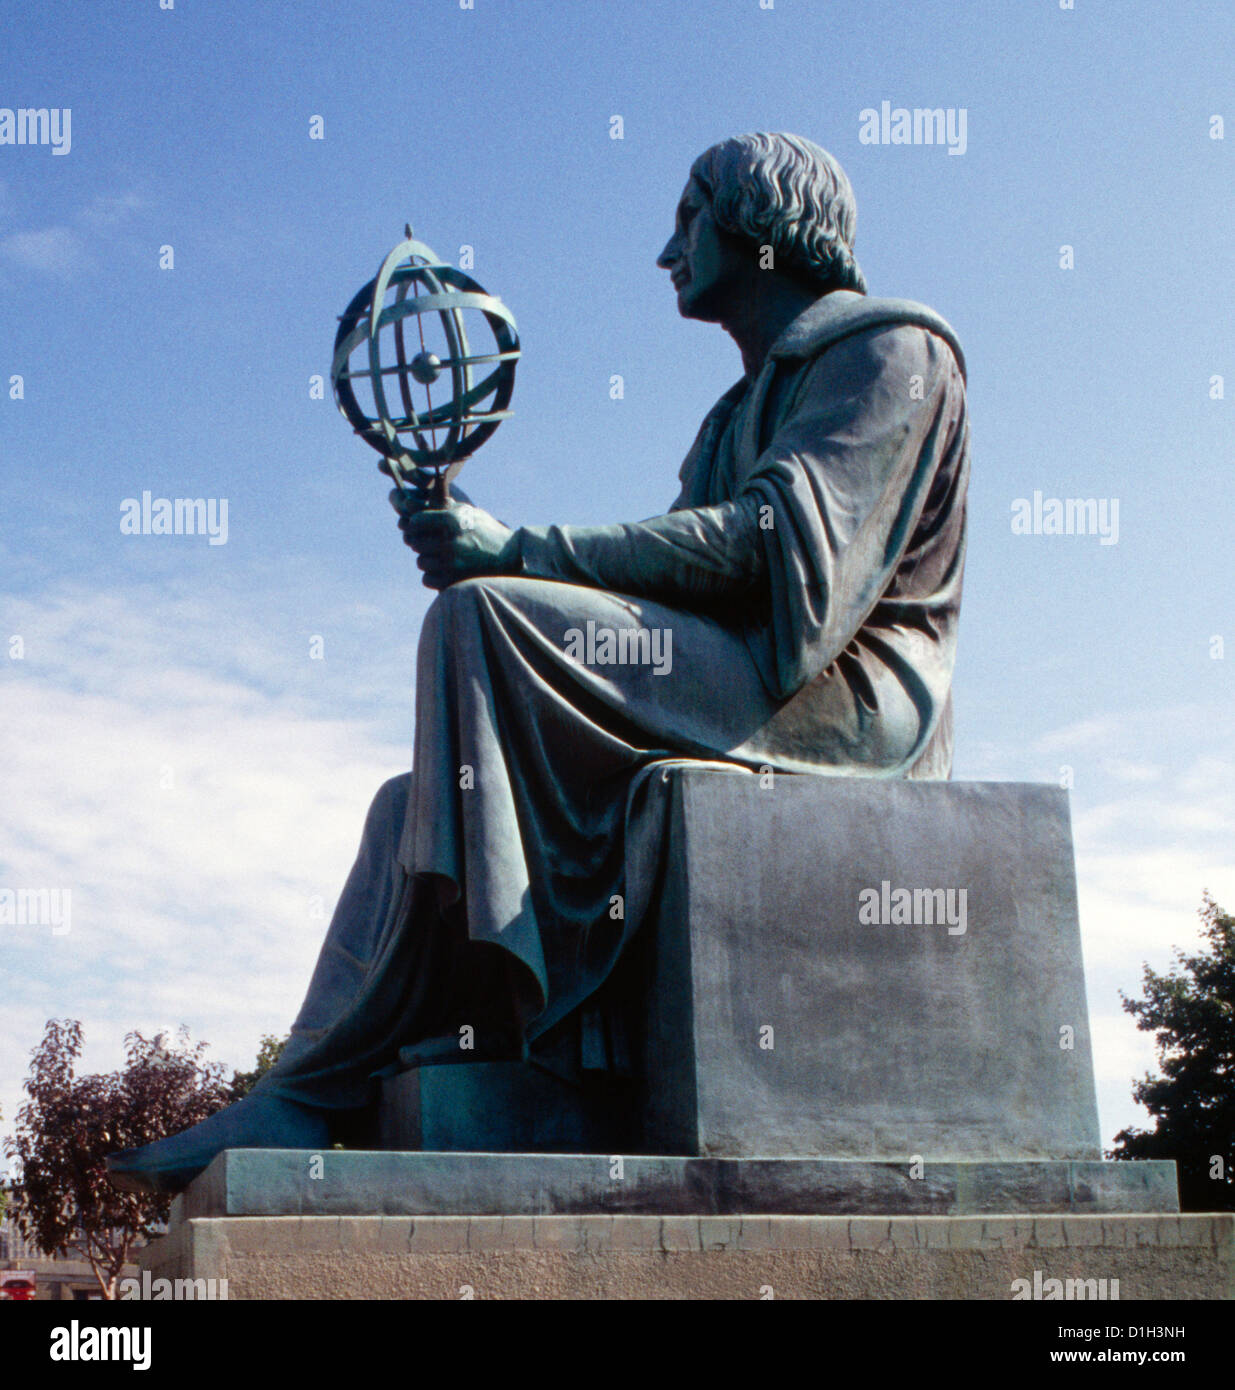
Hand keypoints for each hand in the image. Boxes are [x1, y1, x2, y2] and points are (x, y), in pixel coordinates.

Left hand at [391, 488, 519, 589]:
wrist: (512, 558)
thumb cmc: (490, 532)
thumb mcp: (472, 512)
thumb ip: (448, 507)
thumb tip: (427, 502)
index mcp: (452, 521)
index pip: (416, 521)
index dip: (415, 524)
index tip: (420, 527)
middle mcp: (450, 542)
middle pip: (414, 542)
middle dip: (421, 542)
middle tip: (431, 543)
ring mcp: (451, 563)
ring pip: (421, 562)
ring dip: (428, 560)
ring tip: (441, 557)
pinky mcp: (453, 581)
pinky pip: (427, 579)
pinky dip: (433, 576)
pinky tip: (444, 570)